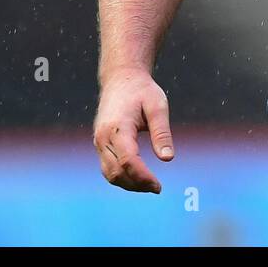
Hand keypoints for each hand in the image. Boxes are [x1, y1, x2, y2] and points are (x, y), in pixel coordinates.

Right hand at [93, 72, 174, 192]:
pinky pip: (107, 167)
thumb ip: (162, 132)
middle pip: (116, 172)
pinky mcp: (100, 144)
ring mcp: (99, 141)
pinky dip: (121, 177)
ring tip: (150, 185)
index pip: (128, 160)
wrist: (121, 78)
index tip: (158, 186)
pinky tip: (138, 178)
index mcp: (117, 127)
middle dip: (137, 184)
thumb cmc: (141, 91)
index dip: (143, 177)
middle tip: (157, 188)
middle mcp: (103, 137)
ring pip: (109, 173)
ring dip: (128, 184)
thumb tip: (168, 158)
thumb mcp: (158, 106)